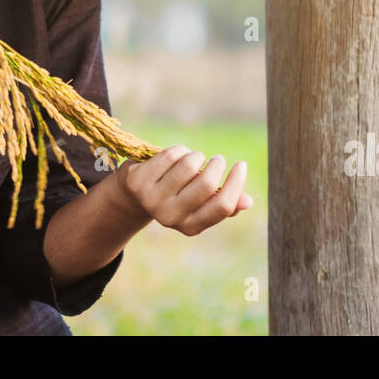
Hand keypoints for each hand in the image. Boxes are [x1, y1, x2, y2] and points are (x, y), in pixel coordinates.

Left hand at [118, 145, 252, 235]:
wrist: (131, 197)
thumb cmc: (175, 196)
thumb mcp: (198, 204)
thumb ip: (223, 203)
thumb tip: (248, 202)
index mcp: (191, 227)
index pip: (222, 207)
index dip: (235, 183)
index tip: (241, 164)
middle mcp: (170, 217)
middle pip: (206, 184)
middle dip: (216, 165)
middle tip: (217, 160)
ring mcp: (152, 200)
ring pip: (188, 166)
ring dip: (196, 156)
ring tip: (193, 158)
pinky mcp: (138, 181)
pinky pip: (170, 156)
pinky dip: (179, 150)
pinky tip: (177, 154)